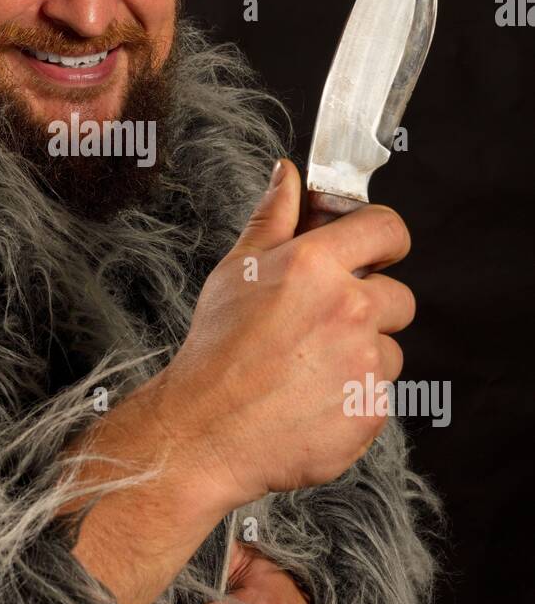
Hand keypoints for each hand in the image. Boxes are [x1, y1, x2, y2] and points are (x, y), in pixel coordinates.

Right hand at [157, 157, 415, 510]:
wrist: (204, 429)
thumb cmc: (215, 350)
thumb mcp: (237, 270)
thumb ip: (273, 217)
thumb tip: (287, 174)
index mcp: (316, 265)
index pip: (387, 229)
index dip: (385, 239)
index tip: (377, 252)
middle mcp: (349, 309)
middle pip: (399, 297)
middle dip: (370, 307)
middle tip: (322, 326)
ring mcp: (364, 363)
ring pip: (390, 351)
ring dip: (362, 356)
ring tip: (309, 369)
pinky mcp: (370, 409)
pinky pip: (379, 395)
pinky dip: (353, 398)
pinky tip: (312, 400)